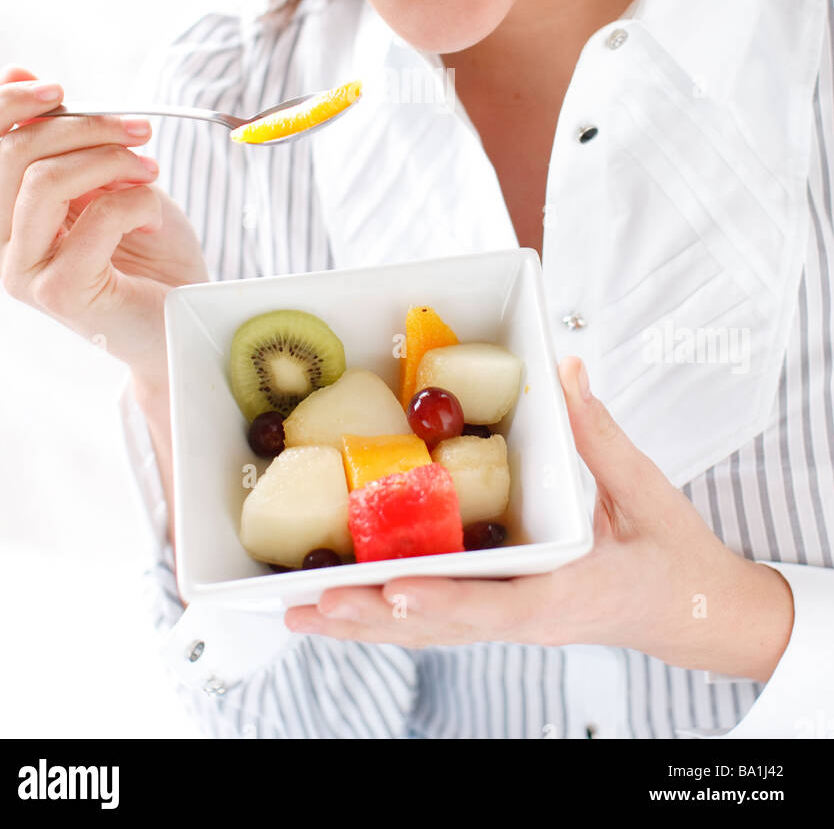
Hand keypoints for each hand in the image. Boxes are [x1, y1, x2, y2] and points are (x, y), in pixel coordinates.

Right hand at [0, 65, 209, 388]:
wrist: (183, 319)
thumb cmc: (149, 251)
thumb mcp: (107, 178)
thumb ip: (62, 138)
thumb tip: (13, 71)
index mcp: (3, 211)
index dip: (6, 104)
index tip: (60, 89)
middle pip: (18, 152)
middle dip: (88, 126)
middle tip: (141, 132)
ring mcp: (22, 272)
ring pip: (45, 180)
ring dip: (112, 161)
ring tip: (151, 172)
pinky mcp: (59, 293)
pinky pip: (94, 219)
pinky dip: (136, 202)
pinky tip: (155, 218)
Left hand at [284, 357, 794, 682]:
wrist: (699, 613)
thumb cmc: (675, 557)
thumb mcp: (644, 492)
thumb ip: (599, 435)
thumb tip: (565, 371)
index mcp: (564, 594)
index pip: (494, 607)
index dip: (441, 601)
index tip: (391, 590)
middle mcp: (529, 617)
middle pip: (438, 627)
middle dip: (370, 618)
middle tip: (305, 606)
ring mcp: (515, 622)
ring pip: (429, 631)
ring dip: (365, 624)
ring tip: (302, 614)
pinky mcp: (506, 615)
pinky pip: (441, 620)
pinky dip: (391, 616)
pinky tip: (349, 605)